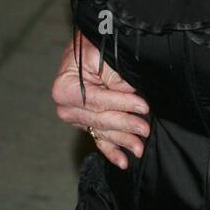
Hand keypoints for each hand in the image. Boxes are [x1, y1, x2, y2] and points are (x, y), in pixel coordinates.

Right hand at [52, 33, 149, 168]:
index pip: (97, 102)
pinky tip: (123, 161)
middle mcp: (66, 107)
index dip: (122, 105)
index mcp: (65, 89)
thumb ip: (114, 78)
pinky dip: (111, 150)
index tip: (143, 107)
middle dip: (124, 126)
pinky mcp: (86, 123)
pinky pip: (98, 138)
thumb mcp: (102, 57)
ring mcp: (75, 117)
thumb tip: (131, 95)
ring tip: (139, 148)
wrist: (87, 47)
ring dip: (122, 141)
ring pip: (102, 131)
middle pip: (99, 120)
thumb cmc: (94, 49)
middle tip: (145, 130)